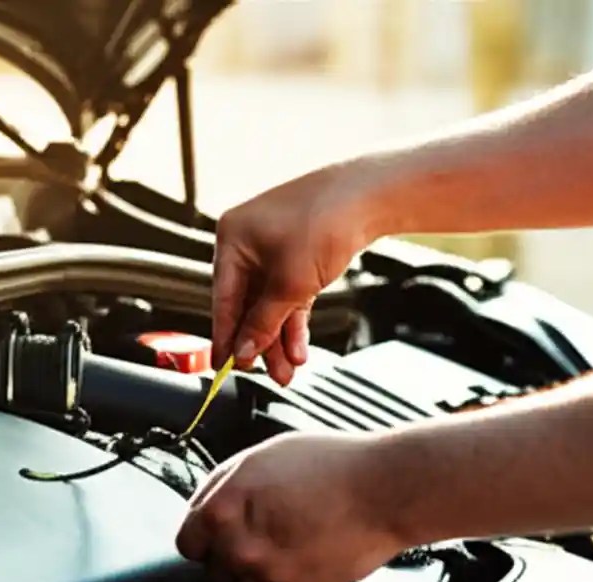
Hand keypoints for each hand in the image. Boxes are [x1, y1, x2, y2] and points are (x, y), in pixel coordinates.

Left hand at [175, 432, 405, 581]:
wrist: (383, 490)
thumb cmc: (331, 465)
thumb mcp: (262, 455)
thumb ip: (222, 483)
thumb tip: (202, 505)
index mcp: (224, 509)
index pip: (188, 543)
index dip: (204, 535)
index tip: (217, 534)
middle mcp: (240, 547)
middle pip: (214, 570)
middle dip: (232, 553)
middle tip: (263, 532)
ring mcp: (268, 576)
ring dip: (258, 573)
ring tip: (288, 545)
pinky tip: (300, 562)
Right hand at [213, 162, 388, 384]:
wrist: (369, 196)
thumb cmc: (324, 223)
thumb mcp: (289, 284)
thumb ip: (263, 323)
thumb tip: (243, 351)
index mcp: (232, 239)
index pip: (223, 298)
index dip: (225, 336)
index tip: (224, 366)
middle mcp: (248, 242)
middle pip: (248, 304)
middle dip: (260, 342)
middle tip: (267, 374)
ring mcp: (273, 248)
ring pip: (270, 304)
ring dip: (279, 338)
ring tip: (288, 370)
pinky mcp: (297, 255)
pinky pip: (288, 295)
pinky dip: (293, 320)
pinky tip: (298, 348)